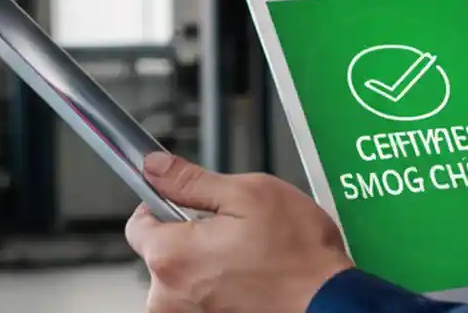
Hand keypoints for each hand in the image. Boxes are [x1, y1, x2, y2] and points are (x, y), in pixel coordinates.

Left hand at [125, 153, 352, 312]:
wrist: (330, 303)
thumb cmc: (298, 254)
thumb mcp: (248, 194)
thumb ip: (191, 181)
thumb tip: (154, 168)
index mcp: (172, 256)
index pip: (137, 225)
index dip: (161, 205)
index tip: (185, 202)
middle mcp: (171, 296)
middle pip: (160, 255)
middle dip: (188, 238)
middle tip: (230, 230)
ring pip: (181, 280)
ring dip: (204, 267)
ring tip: (245, 256)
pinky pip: (199, 301)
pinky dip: (217, 289)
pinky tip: (249, 279)